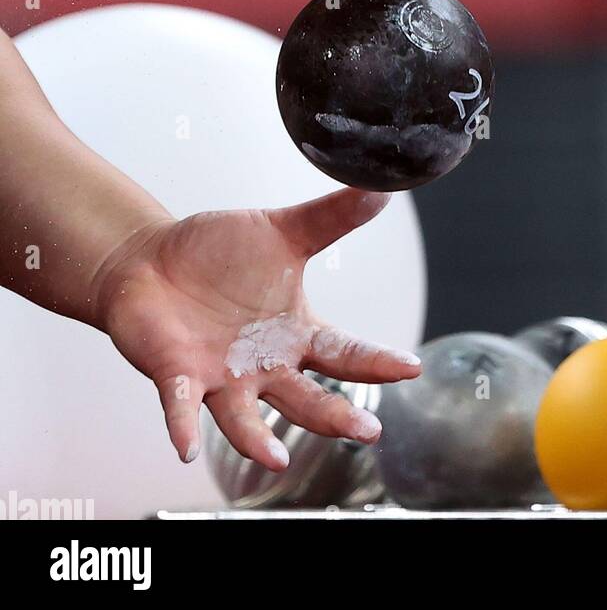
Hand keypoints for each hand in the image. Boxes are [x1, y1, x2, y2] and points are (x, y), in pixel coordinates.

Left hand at [93, 188, 420, 468]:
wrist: (150, 261)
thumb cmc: (219, 251)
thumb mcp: (281, 230)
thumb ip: (331, 217)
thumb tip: (383, 190)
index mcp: (294, 333)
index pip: (344, 352)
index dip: (377, 361)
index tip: (411, 368)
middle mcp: (263, 367)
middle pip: (306, 399)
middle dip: (336, 417)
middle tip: (367, 432)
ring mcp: (221, 377)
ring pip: (244, 419)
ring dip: (259, 441)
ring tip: (277, 460)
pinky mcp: (177, 378)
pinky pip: (181, 408)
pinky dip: (183, 427)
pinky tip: (186, 449)